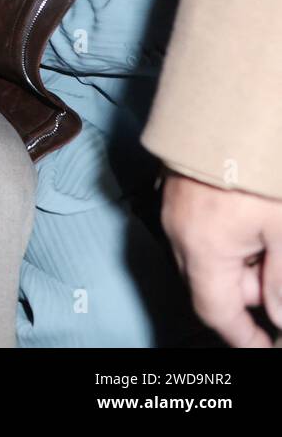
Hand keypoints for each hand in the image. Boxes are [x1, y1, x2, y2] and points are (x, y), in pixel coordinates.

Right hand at [161, 172, 281, 346]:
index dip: (243, 336)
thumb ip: (281, 280)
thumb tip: (278, 316)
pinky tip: (258, 217)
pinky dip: (231, 235)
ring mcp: (176, 206)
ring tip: (275, 232)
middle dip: (251, 288)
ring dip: (244, 258)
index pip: (216, 310)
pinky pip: (202, 227)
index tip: (267, 345)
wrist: (230, 102)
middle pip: (212, 282)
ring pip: (209, 253)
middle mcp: (178, 229)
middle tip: (281, 265)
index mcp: (200, 246)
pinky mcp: (180, 186)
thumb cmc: (258, 163)